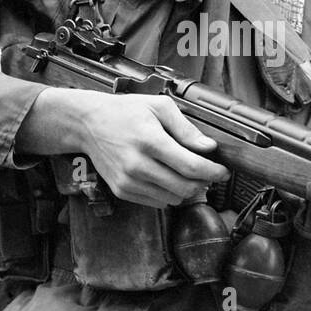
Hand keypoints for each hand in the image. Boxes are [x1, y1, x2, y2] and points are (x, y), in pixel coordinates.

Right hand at [70, 92, 228, 207]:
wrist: (87, 124)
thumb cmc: (125, 112)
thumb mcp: (159, 107)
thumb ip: (186, 128)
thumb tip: (208, 147)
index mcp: (150, 141)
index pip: (190, 166)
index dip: (213, 172)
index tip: (223, 171)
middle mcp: (138, 165)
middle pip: (184, 187)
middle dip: (203, 182)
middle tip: (208, 173)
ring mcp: (128, 181)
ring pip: (173, 198)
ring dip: (186, 190)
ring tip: (186, 174)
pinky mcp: (122, 191)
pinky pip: (157, 202)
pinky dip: (168, 194)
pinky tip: (167, 178)